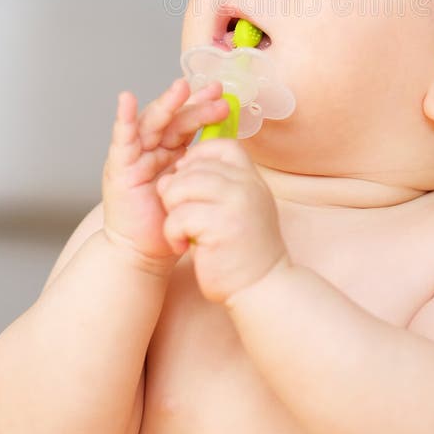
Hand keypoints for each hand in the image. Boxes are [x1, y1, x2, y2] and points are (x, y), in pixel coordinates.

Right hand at [102, 79, 228, 269]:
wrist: (144, 253)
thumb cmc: (169, 221)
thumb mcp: (193, 188)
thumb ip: (205, 167)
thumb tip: (235, 147)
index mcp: (171, 151)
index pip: (189, 123)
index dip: (205, 109)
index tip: (225, 98)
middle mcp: (152, 148)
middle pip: (174, 119)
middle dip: (194, 103)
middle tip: (215, 90)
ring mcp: (135, 155)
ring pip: (152, 122)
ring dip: (167, 103)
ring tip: (182, 87)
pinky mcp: (120, 166)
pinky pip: (122, 140)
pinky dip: (123, 119)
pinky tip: (126, 100)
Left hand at [156, 139, 289, 303]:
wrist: (263, 286)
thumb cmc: (244, 249)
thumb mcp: (239, 208)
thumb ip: (212, 188)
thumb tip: (169, 175)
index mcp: (251, 178)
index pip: (222, 147)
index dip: (198, 156)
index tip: (189, 177)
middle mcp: (246, 185)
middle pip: (194, 166)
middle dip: (176, 188)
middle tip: (180, 213)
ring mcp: (235, 204)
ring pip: (181, 187)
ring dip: (171, 209)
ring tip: (180, 228)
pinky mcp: (219, 227)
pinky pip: (178, 217)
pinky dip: (172, 233)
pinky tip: (182, 246)